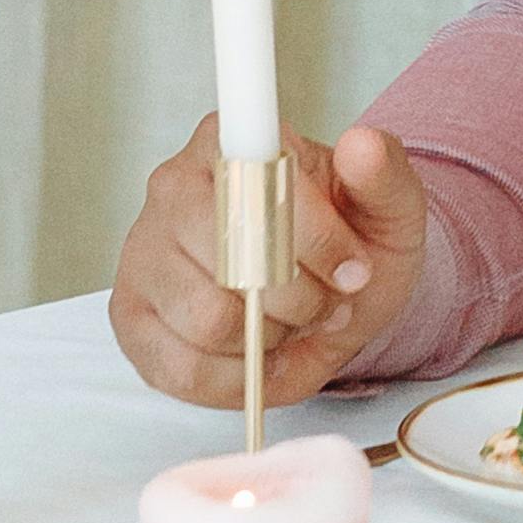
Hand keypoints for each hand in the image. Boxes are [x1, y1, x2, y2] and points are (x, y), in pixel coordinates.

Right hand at [108, 109, 433, 408]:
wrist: (332, 290)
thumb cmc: (351, 238)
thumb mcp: (389, 204)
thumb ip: (383, 172)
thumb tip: (360, 145)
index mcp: (230, 142)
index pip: (258, 188)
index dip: (312, 239)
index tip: (353, 269)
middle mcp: (173, 188)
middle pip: (229, 260)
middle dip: (298, 300)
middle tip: (329, 305)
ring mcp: (144, 254)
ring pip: (206, 320)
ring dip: (268, 340)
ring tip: (294, 326)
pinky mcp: (133, 318)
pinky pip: (180, 368)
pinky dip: (235, 379)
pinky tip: (262, 357)